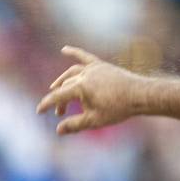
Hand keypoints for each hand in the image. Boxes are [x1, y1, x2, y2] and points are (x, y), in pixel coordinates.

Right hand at [36, 46, 151, 134]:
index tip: (38, 111)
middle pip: (65, 86)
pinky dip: (75, 53)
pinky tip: (64, 50)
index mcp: (81, 87)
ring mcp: (93, 68)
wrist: (140, 95)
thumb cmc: (119, 109)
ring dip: (63, 81)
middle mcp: (85, 74)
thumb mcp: (95, 120)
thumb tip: (58, 130)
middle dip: (60, 100)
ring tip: (57, 87)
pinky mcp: (102, 66)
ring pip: (72, 72)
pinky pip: (85, 57)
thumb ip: (75, 125)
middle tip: (59, 112)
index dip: (47, 104)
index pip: (58, 96)